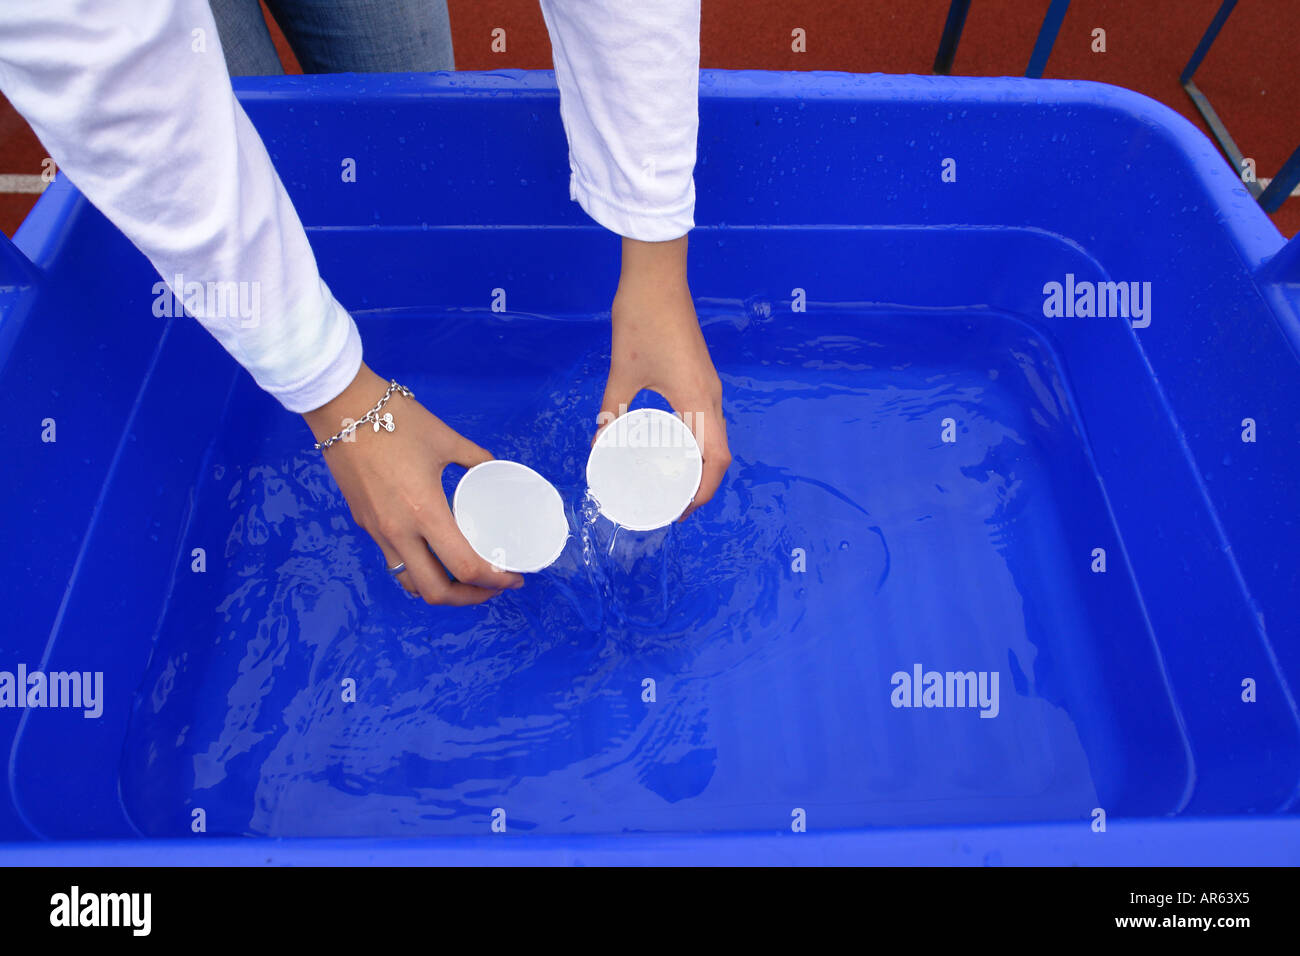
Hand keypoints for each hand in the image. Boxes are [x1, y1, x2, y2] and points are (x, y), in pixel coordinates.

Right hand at [303, 364, 523, 603]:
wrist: (342, 408)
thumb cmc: (396, 420)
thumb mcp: (446, 440)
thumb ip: (475, 459)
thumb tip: (492, 468)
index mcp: (424, 512)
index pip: (464, 567)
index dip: (495, 581)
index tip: (513, 577)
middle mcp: (398, 531)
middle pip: (435, 592)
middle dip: (469, 597)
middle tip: (492, 586)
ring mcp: (377, 531)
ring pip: (409, 581)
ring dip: (440, 589)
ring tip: (464, 577)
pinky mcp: (365, 523)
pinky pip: (394, 561)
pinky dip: (418, 569)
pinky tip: (434, 555)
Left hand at [596, 235, 730, 520]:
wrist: (657, 276)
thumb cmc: (640, 321)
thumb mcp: (621, 372)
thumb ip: (612, 409)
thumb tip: (598, 445)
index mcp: (698, 401)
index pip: (714, 460)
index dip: (702, 492)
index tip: (680, 511)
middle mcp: (711, 396)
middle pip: (720, 454)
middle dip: (703, 485)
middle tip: (676, 504)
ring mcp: (710, 384)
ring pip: (717, 436)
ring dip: (702, 464)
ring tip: (675, 482)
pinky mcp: (702, 375)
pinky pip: (709, 419)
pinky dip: (699, 442)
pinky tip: (674, 447)